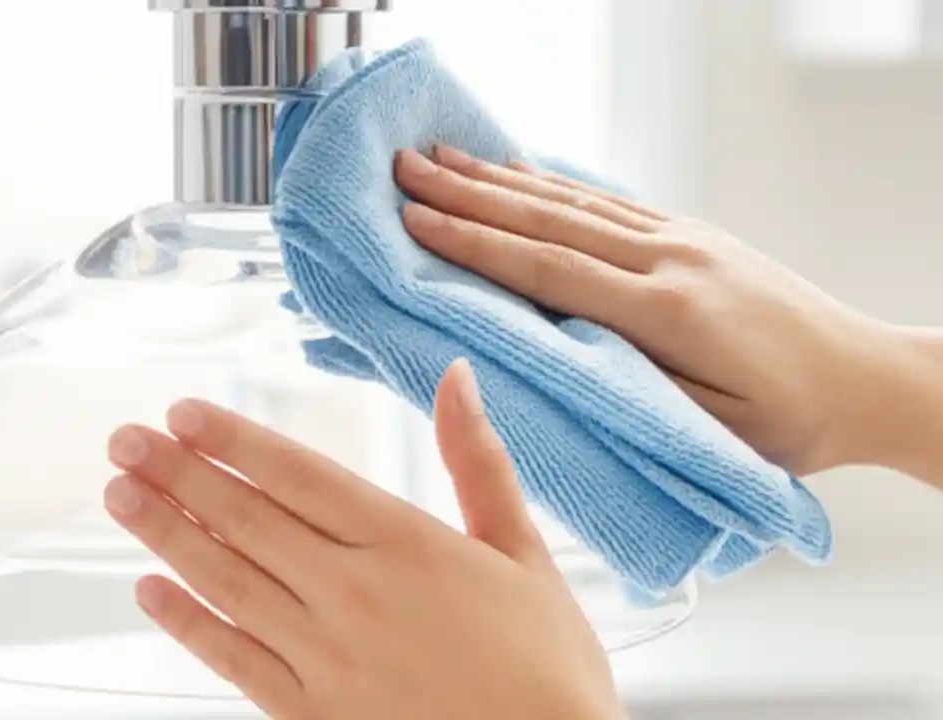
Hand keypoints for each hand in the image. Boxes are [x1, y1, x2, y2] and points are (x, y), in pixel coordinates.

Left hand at [104, 360, 623, 719]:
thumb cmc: (549, 667)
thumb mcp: (525, 553)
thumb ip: (479, 462)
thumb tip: (458, 377)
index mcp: (406, 543)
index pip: (298, 475)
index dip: (233, 440)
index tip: (181, 413)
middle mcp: (355, 592)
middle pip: (247, 520)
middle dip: (177, 474)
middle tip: (123, 440)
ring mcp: (328, 656)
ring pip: (227, 581)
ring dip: (166, 534)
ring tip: (119, 496)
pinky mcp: (312, 713)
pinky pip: (234, 660)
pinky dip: (186, 624)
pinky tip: (149, 592)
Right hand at [395, 145, 942, 479]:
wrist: (867, 378)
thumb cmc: (792, 423)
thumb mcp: (710, 428)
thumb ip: (630, 386)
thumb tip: (550, 353)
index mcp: (667, 312)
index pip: (550, 269)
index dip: (476, 244)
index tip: (417, 219)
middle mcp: (670, 258)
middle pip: (550, 220)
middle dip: (471, 194)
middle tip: (407, 169)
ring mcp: (682, 239)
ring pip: (575, 202)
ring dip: (503, 179)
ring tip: (445, 156)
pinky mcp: (690, 236)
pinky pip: (609, 202)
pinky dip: (555, 183)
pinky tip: (520, 171)